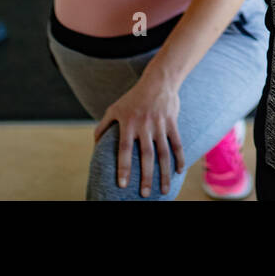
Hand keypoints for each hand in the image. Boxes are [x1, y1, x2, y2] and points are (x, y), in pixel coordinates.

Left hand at [93, 72, 185, 197]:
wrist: (158, 80)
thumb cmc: (133, 97)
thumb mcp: (115, 108)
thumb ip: (103, 126)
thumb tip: (95, 144)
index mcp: (128, 123)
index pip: (124, 149)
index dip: (123, 167)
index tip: (122, 184)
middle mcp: (144, 125)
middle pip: (146, 155)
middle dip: (145, 176)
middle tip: (144, 194)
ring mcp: (160, 125)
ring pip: (163, 153)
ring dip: (164, 173)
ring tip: (163, 190)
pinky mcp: (172, 123)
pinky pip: (177, 143)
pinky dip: (179, 157)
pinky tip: (179, 171)